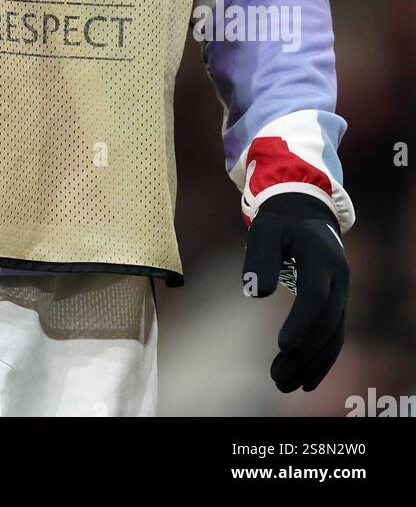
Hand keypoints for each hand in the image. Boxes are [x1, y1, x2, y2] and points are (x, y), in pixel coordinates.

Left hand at [242, 192, 348, 393]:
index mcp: (321, 259)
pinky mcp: (337, 304)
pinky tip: (306, 381)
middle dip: (304, 354)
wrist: (305, 212)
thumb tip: (256, 293)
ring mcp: (342, 293)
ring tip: (285, 385)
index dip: (301, 323)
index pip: (316, 297)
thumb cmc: (280, 223)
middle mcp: (339, 279)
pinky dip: (323, 360)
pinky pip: (335, 336)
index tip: (281, 346)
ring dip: (312, 364)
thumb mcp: (264, 230)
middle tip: (276, 378)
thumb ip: (260, 258)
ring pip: (333, 336)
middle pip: (327, 324)